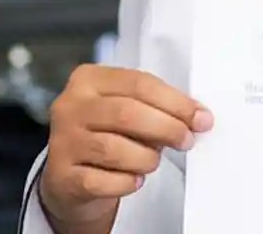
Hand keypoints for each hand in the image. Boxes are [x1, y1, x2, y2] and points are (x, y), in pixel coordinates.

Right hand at [39, 65, 213, 232]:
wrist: (72, 175)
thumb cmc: (109, 134)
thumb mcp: (128, 109)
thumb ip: (158, 107)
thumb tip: (197, 117)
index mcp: (89, 80)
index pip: (139, 83)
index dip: (176, 102)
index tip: (201, 117)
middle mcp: (70, 106)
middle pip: (127, 113)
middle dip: (167, 128)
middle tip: (186, 140)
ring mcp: (63, 141)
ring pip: (114, 149)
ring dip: (146, 158)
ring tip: (153, 161)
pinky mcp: (61, 176)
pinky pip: (102, 181)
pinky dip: (126, 182)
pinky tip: (134, 179)